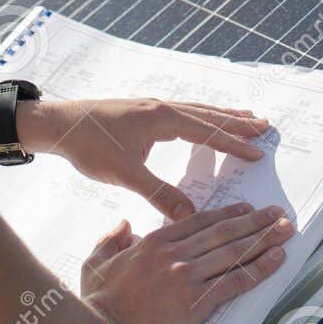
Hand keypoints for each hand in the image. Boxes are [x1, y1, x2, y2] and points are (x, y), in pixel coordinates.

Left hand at [20, 97, 271, 218]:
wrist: (58, 124)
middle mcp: (161, 108)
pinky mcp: (141, 111)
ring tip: (244, 116)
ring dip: (220, 115)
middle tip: (265, 125)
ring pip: (195, 110)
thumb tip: (189, 216)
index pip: (207, 131)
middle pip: (207, 114)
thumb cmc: (89, 145)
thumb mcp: (126, 174)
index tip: (258, 152)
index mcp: (162, 119)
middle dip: (236, 122)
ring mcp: (151, 107)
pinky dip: (199, 115)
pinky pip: (181, 111)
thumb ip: (159, 194)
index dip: (233, 143)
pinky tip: (199, 120)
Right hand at [79, 203, 294, 323]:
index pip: (199, 221)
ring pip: (234, 251)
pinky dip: (260, 268)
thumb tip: (122, 225)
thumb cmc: (98, 302)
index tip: (245, 209)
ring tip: (285, 229)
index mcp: (154, 241)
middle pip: (224, 231)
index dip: (227, 214)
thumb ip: (110, 241)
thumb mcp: (97, 263)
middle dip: (255, 221)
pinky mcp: (197, 301)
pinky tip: (277, 259)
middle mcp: (175, 253)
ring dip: (264, 238)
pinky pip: (235, 280)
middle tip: (277, 212)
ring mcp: (188, 275)